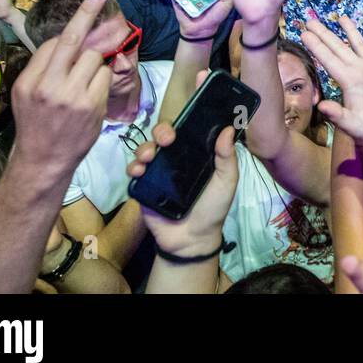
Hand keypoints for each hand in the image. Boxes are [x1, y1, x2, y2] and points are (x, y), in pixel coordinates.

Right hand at [8, 0, 113, 181]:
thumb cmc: (38, 123)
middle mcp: (48, 85)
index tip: (84, 10)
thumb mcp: (26, 94)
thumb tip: (67, 39)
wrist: (44, 159)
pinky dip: (104, 79)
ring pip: (95, 57)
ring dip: (96, 63)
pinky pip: (106, 76)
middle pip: (73, 39)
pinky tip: (94, 93)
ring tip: (85, 82)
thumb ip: (43, 68)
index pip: (53, 44)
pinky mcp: (92, 105)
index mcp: (29, 80)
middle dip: (87, 12)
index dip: (69, 33)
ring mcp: (72, 95)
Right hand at [128, 123, 238, 255]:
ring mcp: (157, 172)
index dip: (181, 123)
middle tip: (166, 140)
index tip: (181, 125)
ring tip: (148, 157)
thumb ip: (227, 157)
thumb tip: (229, 129)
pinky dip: (133, 167)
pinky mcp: (143, 187)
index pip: (184, 131)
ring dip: (144, 148)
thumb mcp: (226, 181)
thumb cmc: (213, 208)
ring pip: (145, 150)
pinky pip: (133, 171)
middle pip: (162, 136)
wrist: (192, 239)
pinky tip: (138, 171)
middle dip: (161, 131)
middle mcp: (174, 160)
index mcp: (194, 155)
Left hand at [301, 17, 362, 146]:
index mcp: (348, 81)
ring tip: (341, 17)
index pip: (329, 59)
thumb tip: (321, 106)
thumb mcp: (354, 126)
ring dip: (351, 31)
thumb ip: (339, 116)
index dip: (317, 45)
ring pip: (359, 44)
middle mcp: (358, 71)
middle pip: (339, 48)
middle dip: (325, 34)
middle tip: (310, 20)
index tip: (304, 32)